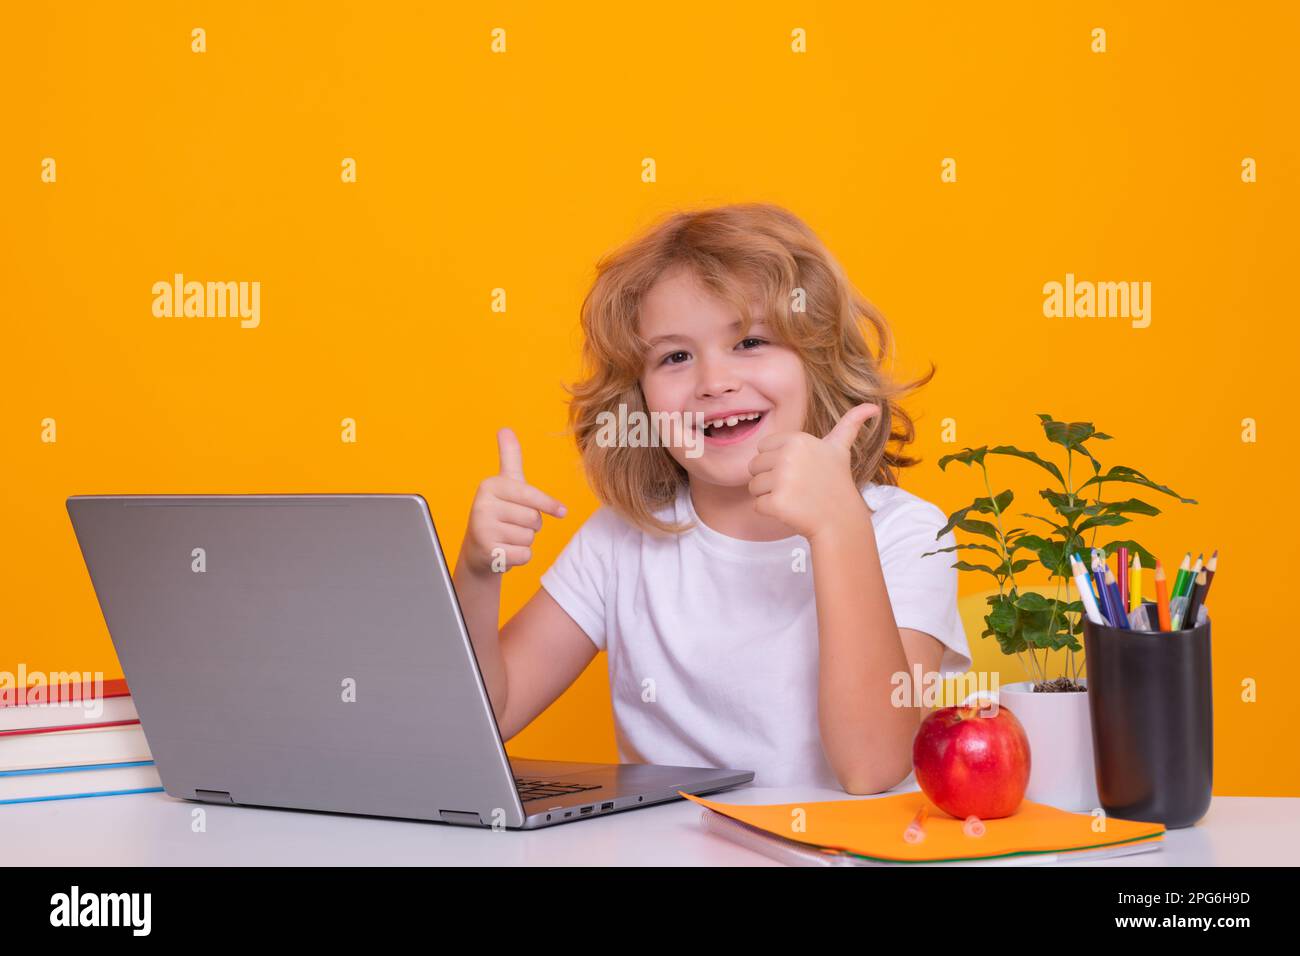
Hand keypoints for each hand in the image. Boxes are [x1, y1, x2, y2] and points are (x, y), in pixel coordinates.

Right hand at [461, 428, 566, 575]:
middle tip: (512, 523)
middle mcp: (482, 506)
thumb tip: (505, 429)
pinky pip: (525, 555)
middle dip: (530, 524)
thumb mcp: (505, 483)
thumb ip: (509, 457)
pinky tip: (505, 551)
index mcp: (490, 486)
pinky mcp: (488, 553)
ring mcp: (483, 530)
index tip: (563, 512)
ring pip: (529, 537)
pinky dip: (521, 556)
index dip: (548, 505)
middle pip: (533, 518)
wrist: (478, 549)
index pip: (530, 495)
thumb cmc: (498, 512)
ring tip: (506, 536)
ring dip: (524, 540)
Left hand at [746, 403, 879, 538]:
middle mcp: (789, 456)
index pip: (762, 448)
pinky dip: (770, 512)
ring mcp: (782, 480)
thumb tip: (874, 406)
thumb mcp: (840, 448)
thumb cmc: (836, 483)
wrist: (840, 520)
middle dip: (770, 479)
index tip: (798, 470)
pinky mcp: (777, 503)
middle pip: (755, 467)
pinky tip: (791, 511)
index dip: (776, 462)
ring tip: (794, 498)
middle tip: (796, 487)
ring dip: (769, 496)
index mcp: (797, 440)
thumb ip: (851, 423)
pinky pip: (757, 505)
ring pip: (754, 486)